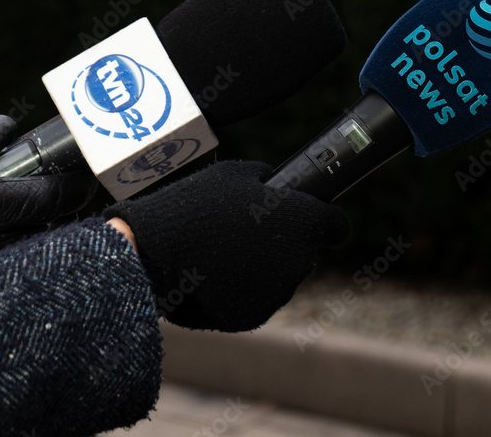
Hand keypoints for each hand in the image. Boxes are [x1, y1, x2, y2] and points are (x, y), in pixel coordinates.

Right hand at [103, 160, 349, 332]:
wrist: (154, 253)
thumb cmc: (194, 207)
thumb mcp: (234, 174)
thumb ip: (268, 180)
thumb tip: (278, 186)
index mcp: (302, 220)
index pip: (336, 225)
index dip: (325, 221)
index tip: (312, 220)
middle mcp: (299, 259)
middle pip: (304, 251)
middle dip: (285, 243)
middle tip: (246, 233)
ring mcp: (278, 291)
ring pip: (282, 277)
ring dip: (264, 268)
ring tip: (224, 254)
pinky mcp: (255, 315)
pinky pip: (257, 300)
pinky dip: (243, 291)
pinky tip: (217, 276)